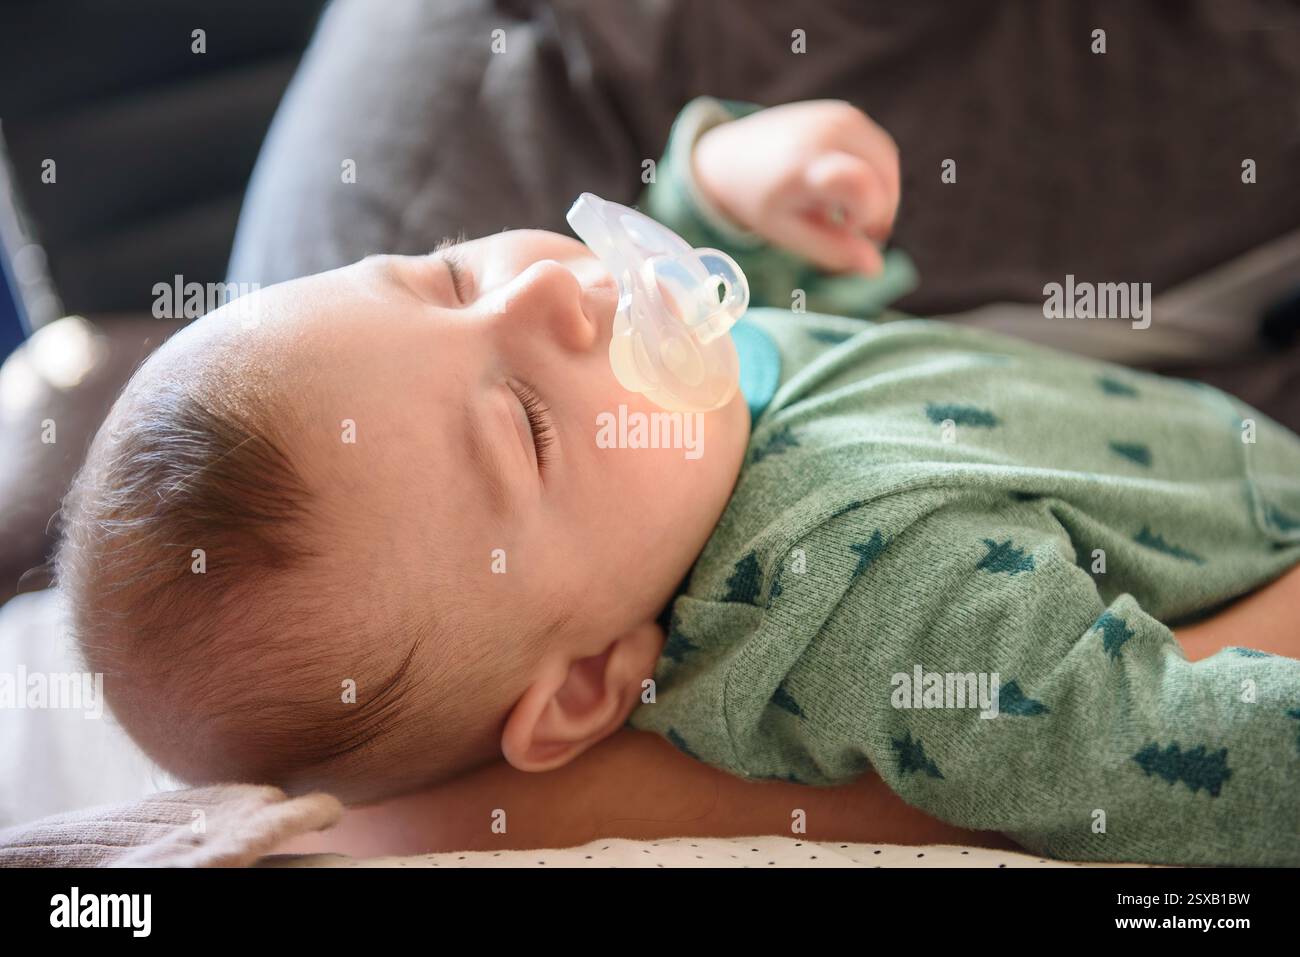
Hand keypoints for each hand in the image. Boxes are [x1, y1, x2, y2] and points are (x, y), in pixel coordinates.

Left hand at [692, 100, 900, 274]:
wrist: (731, 155)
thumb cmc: (760, 201)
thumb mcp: (788, 233)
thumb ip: (832, 251)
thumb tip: (876, 268)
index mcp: (802, 167)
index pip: (859, 184)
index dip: (869, 213)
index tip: (850, 228)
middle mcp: (824, 133)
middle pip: (882, 178)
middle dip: (879, 211)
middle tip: (851, 229)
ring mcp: (837, 117)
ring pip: (888, 161)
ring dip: (882, 193)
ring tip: (849, 212)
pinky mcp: (845, 112)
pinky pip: (880, 149)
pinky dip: (876, 174)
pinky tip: (848, 192)